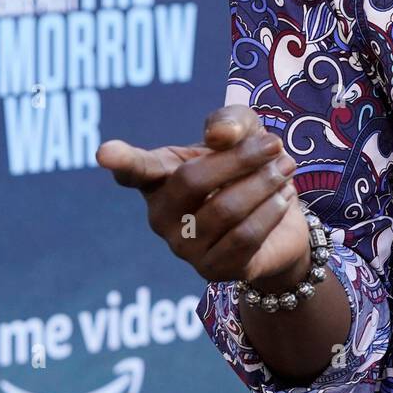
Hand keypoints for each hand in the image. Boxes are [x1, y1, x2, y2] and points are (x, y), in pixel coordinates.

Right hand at [96, 106, 309, 288]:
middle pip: (192, 181)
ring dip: (264, 184)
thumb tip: (220, 137)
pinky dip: (271, 212)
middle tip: (274, 144)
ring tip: (287, 167)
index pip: (135, 169)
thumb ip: (231, 121)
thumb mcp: (243, 131)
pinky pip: (245, 238)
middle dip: (239, 159)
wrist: (281, 218)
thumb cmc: (248, 167)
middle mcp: (162, 215)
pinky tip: (284, 197)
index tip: (105, 152)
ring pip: (225, 210)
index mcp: (159, 176)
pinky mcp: (212, 270)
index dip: (122, 160)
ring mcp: (183, 247)